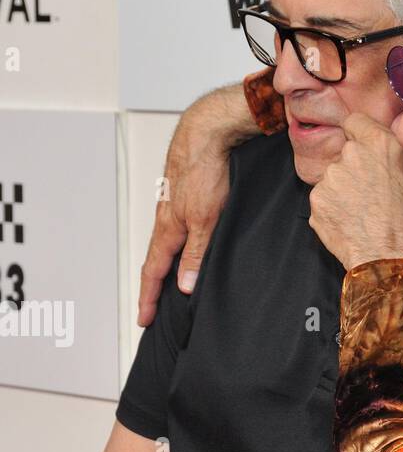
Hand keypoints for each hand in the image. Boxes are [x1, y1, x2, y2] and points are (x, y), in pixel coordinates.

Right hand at [137, 85, 255, 325]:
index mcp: (168, 227)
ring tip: (170, 286)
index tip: (144, 319)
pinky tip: (190, 248)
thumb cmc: (206, 168)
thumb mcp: (206, 218)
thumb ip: (196, 252)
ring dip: (168, 266)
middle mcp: (169, 218)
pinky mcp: (188, 194)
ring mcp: (177, 205)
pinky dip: (182, 245)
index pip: (154, 271)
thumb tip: (184, 284)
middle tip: (152, 309)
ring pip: (171, 243)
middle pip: (159, 259)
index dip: (149, 297)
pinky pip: (182, 228)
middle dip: (155, 286)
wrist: (210, 131)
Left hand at [308, 111, 402, 270]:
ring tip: (362, 213)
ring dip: (342, 191)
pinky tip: (350, 223)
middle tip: (370, 194)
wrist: (389, 258)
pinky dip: (333, 210)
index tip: (364, 151)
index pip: (354, 121)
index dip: (359, 135)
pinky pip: (323, 200)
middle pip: (345, 153)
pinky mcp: (316, 200)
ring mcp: (330, 178)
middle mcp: (351, 154)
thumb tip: (387, 138)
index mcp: (379, 143)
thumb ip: (397, 149)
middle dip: (353, 169)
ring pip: (333, 178)